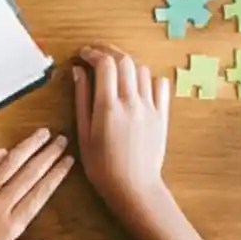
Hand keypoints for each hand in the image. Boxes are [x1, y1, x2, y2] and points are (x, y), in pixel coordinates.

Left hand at [0, 128, 72, 239]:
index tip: (67, 161)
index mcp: (10, 225)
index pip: (40, 193)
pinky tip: (6, 148)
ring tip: (41, 134)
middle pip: (30, 173)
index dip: (56, 175)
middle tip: (61, 140)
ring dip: (28, 147)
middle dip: (48, 154)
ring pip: (10, 163)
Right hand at [73, 43, 171, 210]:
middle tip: (97, 55)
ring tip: (115, 72)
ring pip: (142, 70)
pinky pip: (160, 85)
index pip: (104, 64)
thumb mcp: (84, 134)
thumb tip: (78, 72)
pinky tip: (138, 86)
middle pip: (124, 60)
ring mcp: (150, 107)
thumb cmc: (102, 166)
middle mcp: (131, 102)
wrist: (134, 188)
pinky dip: (148, 78)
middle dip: (109, 51)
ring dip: (127, 65)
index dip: (92, 53)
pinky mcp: (162, 115)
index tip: (83, 54)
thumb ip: (81, 99)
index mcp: (108, 107)